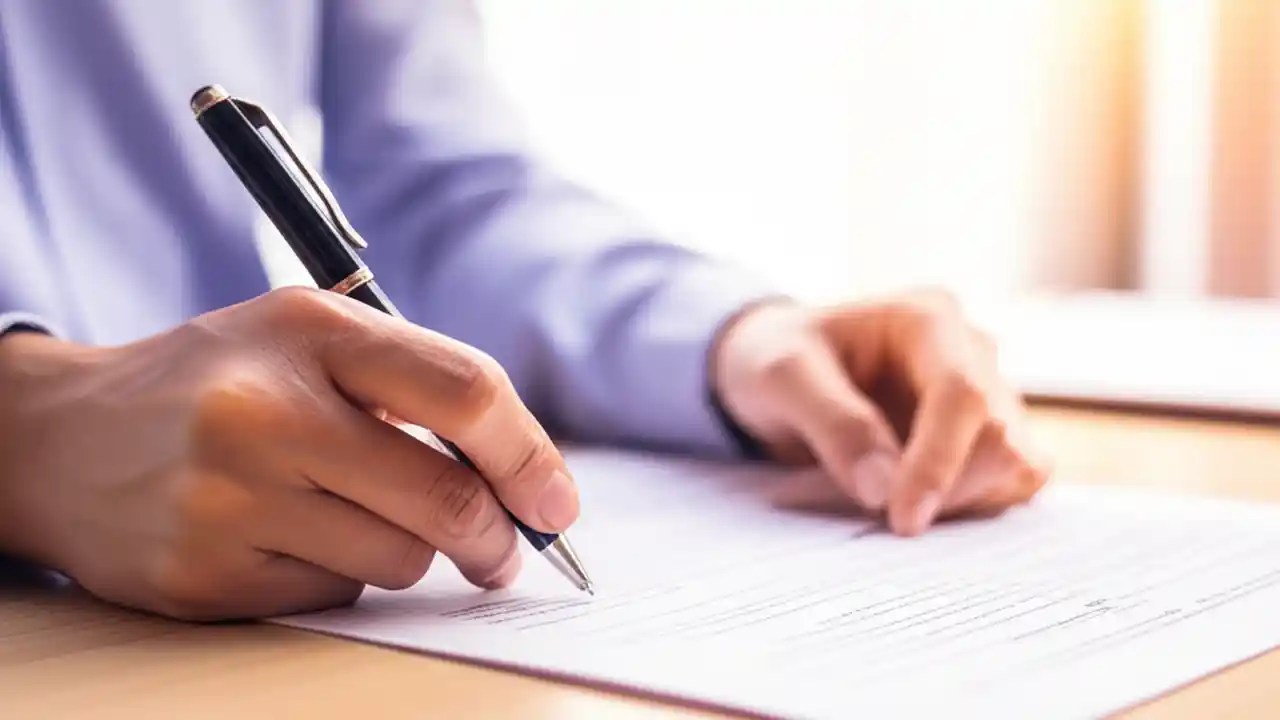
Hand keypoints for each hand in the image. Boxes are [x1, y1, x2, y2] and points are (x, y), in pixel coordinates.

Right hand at [0, 288, 577, 619]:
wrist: (65, 439)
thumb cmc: (219, 383)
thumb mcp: (307, 340)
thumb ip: (415, 385)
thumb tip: (525, 477)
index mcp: (309, 330)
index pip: (465, 390)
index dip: (531, 455)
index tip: (557, 502)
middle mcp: (265, 409)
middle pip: (445, 497)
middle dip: (495, 535)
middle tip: (502, 550)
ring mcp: (227, 497)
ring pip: (398, 558)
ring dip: (405, 551)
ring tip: (345, 513)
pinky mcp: (203, 574)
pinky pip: (333, 595)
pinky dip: (337, 575)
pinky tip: (285, 539)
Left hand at [712, 291, 1049, 535]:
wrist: (781, 368)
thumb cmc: (777, 358)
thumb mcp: (782, 378)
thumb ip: (833, 424)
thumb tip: (884, 488)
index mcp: (928, 320)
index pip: (963, 394)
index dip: (939, 463)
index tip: (903, 520)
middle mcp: (972, 351)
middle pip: (1002, 437)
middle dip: (947, 491)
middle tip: (879, 517)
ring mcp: (987, 394)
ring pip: (1015, 466)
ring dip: (961, 503)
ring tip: (891, 506)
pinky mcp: (986, 438)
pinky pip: (1008, 485)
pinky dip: (970, 510)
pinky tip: (914, 506)